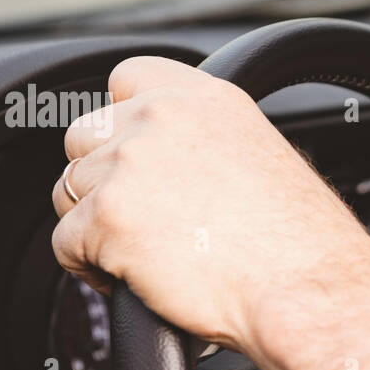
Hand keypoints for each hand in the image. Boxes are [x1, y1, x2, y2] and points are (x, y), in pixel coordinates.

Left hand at [50, 56, 369, 349]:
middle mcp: (161, 118)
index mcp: (203, 98)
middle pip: (82, 137)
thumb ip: (200, 138)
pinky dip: (89, 268)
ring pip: (68, 192)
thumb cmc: (297, 243)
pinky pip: (64, 243)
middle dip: (101, 180)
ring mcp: (129, 164)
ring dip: (95, 226)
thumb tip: (159, 157)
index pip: (124, 79)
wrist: (305, 290)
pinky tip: (135, 278)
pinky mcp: (108, 217)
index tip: (138, 159)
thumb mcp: (259, 156)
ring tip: (145, 255)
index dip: (121, 123)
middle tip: (143, 220)